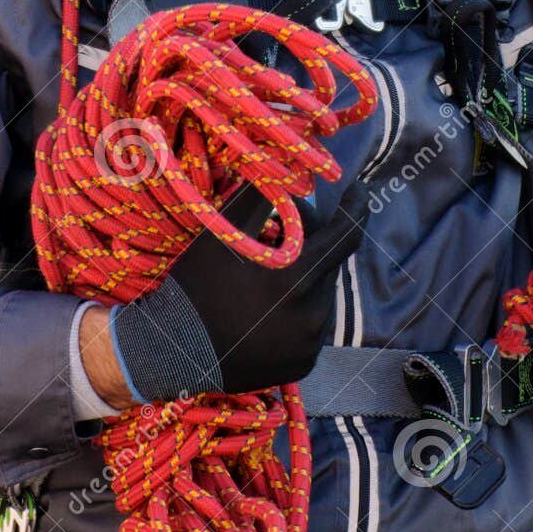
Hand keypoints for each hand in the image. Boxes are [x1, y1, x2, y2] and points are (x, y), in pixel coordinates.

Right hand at [110, 181, 370, 400]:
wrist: (172, 352)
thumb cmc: (196, 285)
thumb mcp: (223, 233)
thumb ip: (260, 196)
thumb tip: (288, 167)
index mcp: (297, 279)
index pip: (347, 234)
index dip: (357, 207)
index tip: (360, 190)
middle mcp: (312, 315)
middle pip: (328, 263)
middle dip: (309, 244)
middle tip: (274, 236)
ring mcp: (310, 343)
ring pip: (321, 294)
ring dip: (303, 278)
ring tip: (263, 280)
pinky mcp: (304, 363)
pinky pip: (312, 326)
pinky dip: (297, 311)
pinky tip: (264, 312)